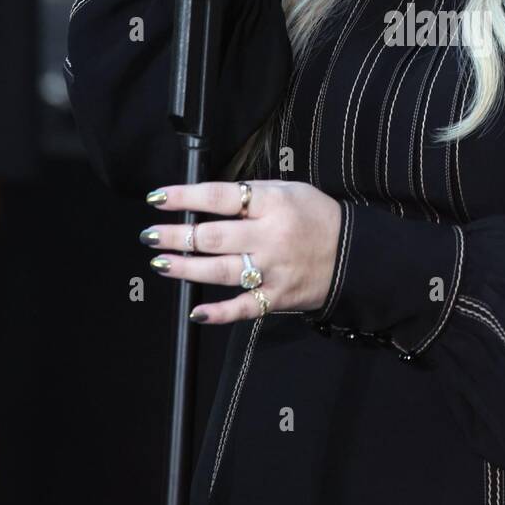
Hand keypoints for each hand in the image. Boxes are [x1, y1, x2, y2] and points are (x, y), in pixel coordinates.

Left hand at [141, 179, 342, 322]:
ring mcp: (272, 270)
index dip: (185, 197)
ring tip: (160, 262)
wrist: (353, 254)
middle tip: (150, 235)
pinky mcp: (277, 297)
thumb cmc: (317, 217)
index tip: (157, 198)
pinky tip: (196, 311)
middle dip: (176, 236)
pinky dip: (219, 313)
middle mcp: (270, 237)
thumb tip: (210, 199)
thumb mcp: (290, 190)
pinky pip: (244, 307)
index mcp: (273, 204)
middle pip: (213, 237)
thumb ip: (252, 195)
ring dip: (185, 268)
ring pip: (220, 271)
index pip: (220, 197)